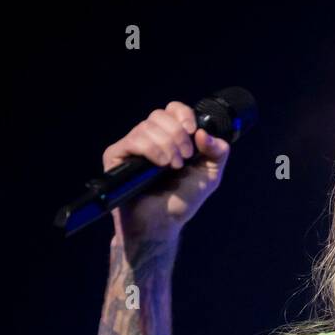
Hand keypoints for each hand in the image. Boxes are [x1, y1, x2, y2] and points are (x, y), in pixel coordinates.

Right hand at [102, 101, 230, 250]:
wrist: (161, 224)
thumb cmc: (181, 202)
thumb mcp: (209, 176)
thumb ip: (217, 152)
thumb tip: (204, 132)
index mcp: (169, 138)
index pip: (172, 110)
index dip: (183, 115)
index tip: (192, 131)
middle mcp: (149, 139)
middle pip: (159, 115)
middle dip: (177, 135)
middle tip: (184, 159)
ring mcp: (132, 146)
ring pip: (147, 127)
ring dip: (166, 146)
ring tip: (172, 167)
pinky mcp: (116, 155)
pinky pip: (134, 139)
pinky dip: (151, 150)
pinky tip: (160, 165)